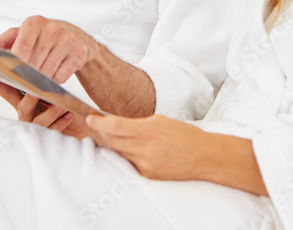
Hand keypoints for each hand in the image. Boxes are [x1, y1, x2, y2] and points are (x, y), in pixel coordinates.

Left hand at [0, 16, 100, 83]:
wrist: (77, 38)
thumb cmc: (44, 37)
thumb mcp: (21, 35)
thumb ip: (1, 42)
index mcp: (34, 22)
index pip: (20, 49)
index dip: (13, 64)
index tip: (8, 73)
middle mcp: (52, 29)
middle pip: (32, 65)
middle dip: (25, 76)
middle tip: (22, 81)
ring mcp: (67, 41)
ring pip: (46, 73)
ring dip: (39, 81)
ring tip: (37, 79)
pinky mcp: (78, 53)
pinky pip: (60, 77)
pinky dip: (54, 81)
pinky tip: (53, 74)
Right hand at [0, 74, 91, 138]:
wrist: (79, 126)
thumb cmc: (60, 106)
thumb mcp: (47, 86)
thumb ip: (35, 72)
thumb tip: (23, 52)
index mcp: (22, 102)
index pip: (7, 90)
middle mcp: (27, 115)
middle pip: (23, 107)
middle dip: (28, 100)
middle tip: (34, 92)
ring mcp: (38, 128)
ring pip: (39, 121)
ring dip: (49, 113)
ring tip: (59, 105)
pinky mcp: (51, 137)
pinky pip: (54, 131)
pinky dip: (61, 123)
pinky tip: (69, 114)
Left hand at [85, 114, 213, 180]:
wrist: (202, 156)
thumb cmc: (183, 134)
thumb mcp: (159, 121)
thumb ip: (137, 123)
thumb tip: (117, 123)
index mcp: (147, 131)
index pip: (114, 126)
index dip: (98, 122)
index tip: (90, 118)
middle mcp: (144, 149)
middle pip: (111, 141)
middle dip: (103, 132)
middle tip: (100, 125)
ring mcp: (144, 164)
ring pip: (119, 152)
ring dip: (116, 144)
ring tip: (123, 137)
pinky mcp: (147, 175)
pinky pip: (129, 163)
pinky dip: (128, 155)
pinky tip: (137, 150)